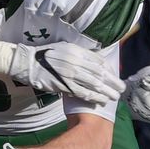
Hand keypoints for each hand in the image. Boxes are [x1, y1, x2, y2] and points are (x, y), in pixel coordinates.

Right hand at [10, 42, 125, 103]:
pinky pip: (81, 92)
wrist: (28, 63)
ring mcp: (69, 74)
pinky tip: (100, 100)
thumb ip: (80, 53)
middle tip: (121, 89)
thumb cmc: (46, 55)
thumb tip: (96, 61)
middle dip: (112, 83)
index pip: (99, 62)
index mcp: (77, 51)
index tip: (116, 76)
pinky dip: (92, 97)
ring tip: (114, 97)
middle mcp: (75, 62)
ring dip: (106, 92)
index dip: (110, 71)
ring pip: (93, 84)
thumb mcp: (65, 48)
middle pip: (100, 74)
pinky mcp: (63, 85)